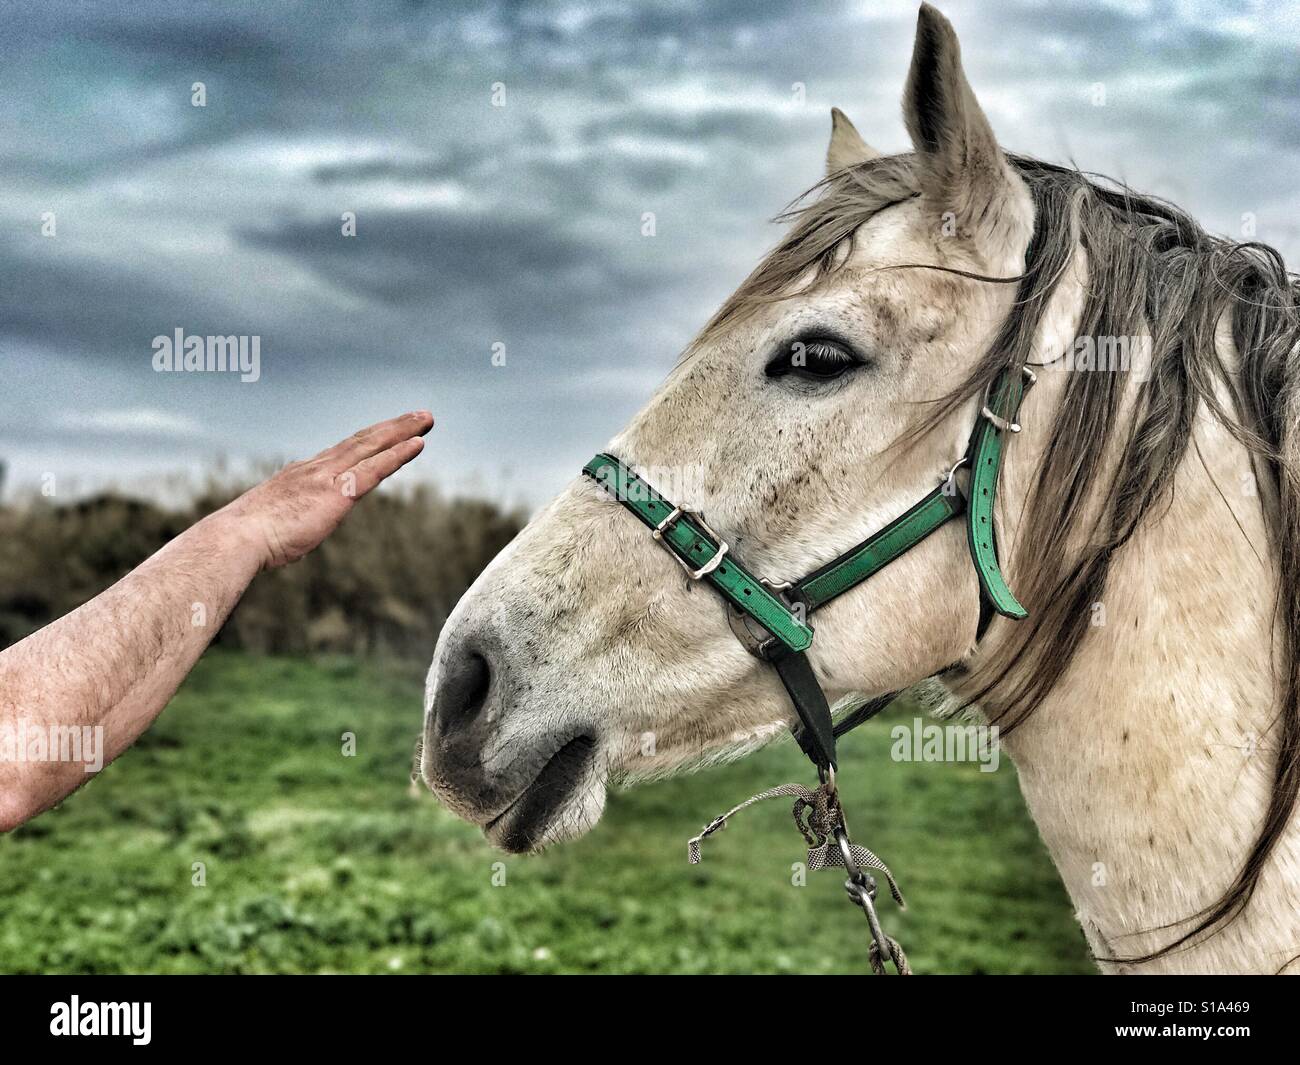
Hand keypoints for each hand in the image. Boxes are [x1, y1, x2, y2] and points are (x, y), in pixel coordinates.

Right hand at [217, 411, 433, 569]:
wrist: (238, 537)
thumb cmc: (249, 538)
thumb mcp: (273, 523)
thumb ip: (289, 521)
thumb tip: (289, 534)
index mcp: (302, 474)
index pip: (343, 452)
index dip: (368, 441)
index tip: (386, 432)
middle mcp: (317, 468)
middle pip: (362, 440)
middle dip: (392, 427)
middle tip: (419, 416)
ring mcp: (327, 477)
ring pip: (372, 446)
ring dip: (402, 432)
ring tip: (426, 420)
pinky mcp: (337, 493)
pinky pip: (374, 468)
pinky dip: (397, 455)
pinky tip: (417, 444)